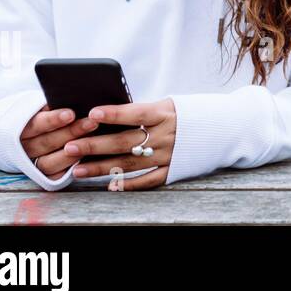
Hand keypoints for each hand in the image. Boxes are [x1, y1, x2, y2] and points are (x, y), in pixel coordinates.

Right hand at [20, 105, 100, 180]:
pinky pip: (57, 175)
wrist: (36, 135)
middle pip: (45, 143)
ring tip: (94, 140)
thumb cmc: (47, 114)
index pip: (34, 125)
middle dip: (70, 133)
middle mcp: (24, 149)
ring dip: (73, 152)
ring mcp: (34, 164)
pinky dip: (71, 167)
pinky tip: (87, 157)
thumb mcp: (45, 107)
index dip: (52, 120)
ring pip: (49, 162)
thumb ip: (54, 104)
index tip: (71, 113)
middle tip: (91, 123)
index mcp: (20, 129)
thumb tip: (77, 96)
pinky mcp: (46, 175)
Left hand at [62, 100, 177, 190]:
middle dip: (94, 145)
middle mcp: (166, 135)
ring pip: (130, 163)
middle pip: (125, 141)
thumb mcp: (168, 105)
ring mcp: (169, 154)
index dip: (114, 114)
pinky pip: (147, 180)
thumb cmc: (185, 113)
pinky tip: (109, 186)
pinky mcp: (173, 169)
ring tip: (77, 169)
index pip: (136, 113)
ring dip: (101, 167)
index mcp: (165, 113)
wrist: (220, 128)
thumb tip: (106, 116)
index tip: (91, 114)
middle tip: (70, 147)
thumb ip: (142, 112)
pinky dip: (128, 184)